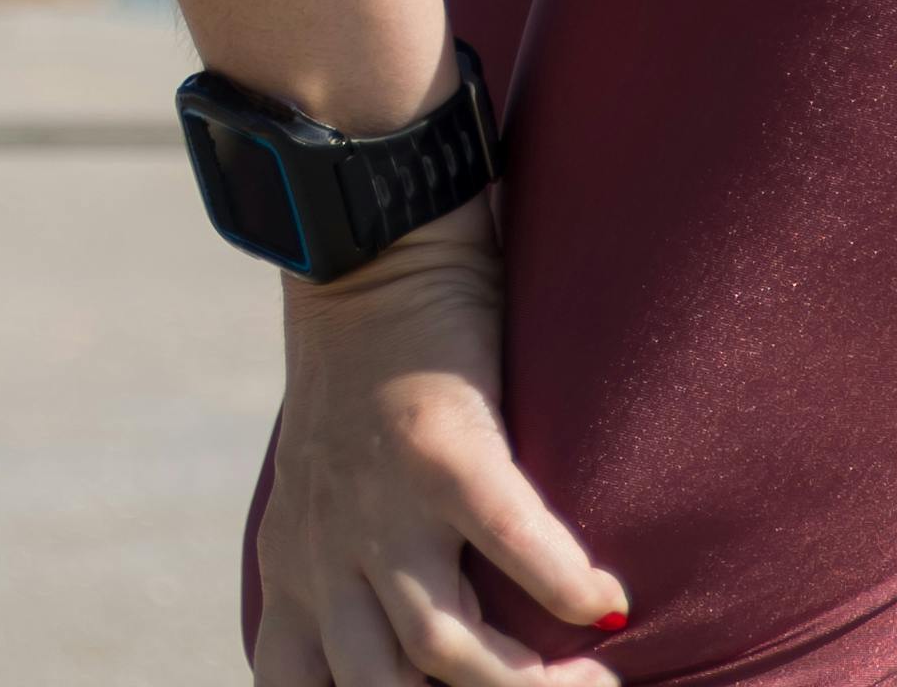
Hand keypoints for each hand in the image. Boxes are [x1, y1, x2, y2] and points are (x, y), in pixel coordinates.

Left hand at [251, 205, 627, 684]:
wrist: (362, 253)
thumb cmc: (368, 379)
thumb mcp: (328, 492)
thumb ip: (356, 569)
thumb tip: (428, 651)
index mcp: (296, 564)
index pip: (290, 684)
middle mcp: (326, 548)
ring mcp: (381, 503)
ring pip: (443, 648)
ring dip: (535, 682)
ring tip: (602, 675)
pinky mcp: (439, 449)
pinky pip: (509, 544)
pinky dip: (563, 584)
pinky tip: (606, 597)